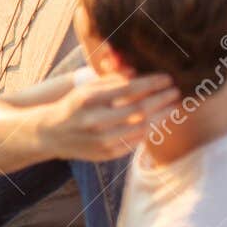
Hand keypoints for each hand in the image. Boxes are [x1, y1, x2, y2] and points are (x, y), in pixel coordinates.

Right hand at [38, 73, 182, 160]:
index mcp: (88, 99)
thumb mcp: (85, 88)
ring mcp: (101, 139)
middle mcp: (94, 120)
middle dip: (162, 99)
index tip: (167, 78)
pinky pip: (135, 141)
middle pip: (139, 108)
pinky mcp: (106, 153)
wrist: (50, 134)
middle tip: (175, 91)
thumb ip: (109, 80)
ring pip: (141, 127)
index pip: (128, 88)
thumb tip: (136, 72)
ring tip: (173, 106)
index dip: (152, 83)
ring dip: (161, 115)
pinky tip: (157, 120)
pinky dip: (149, 130)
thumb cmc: (72, 106)